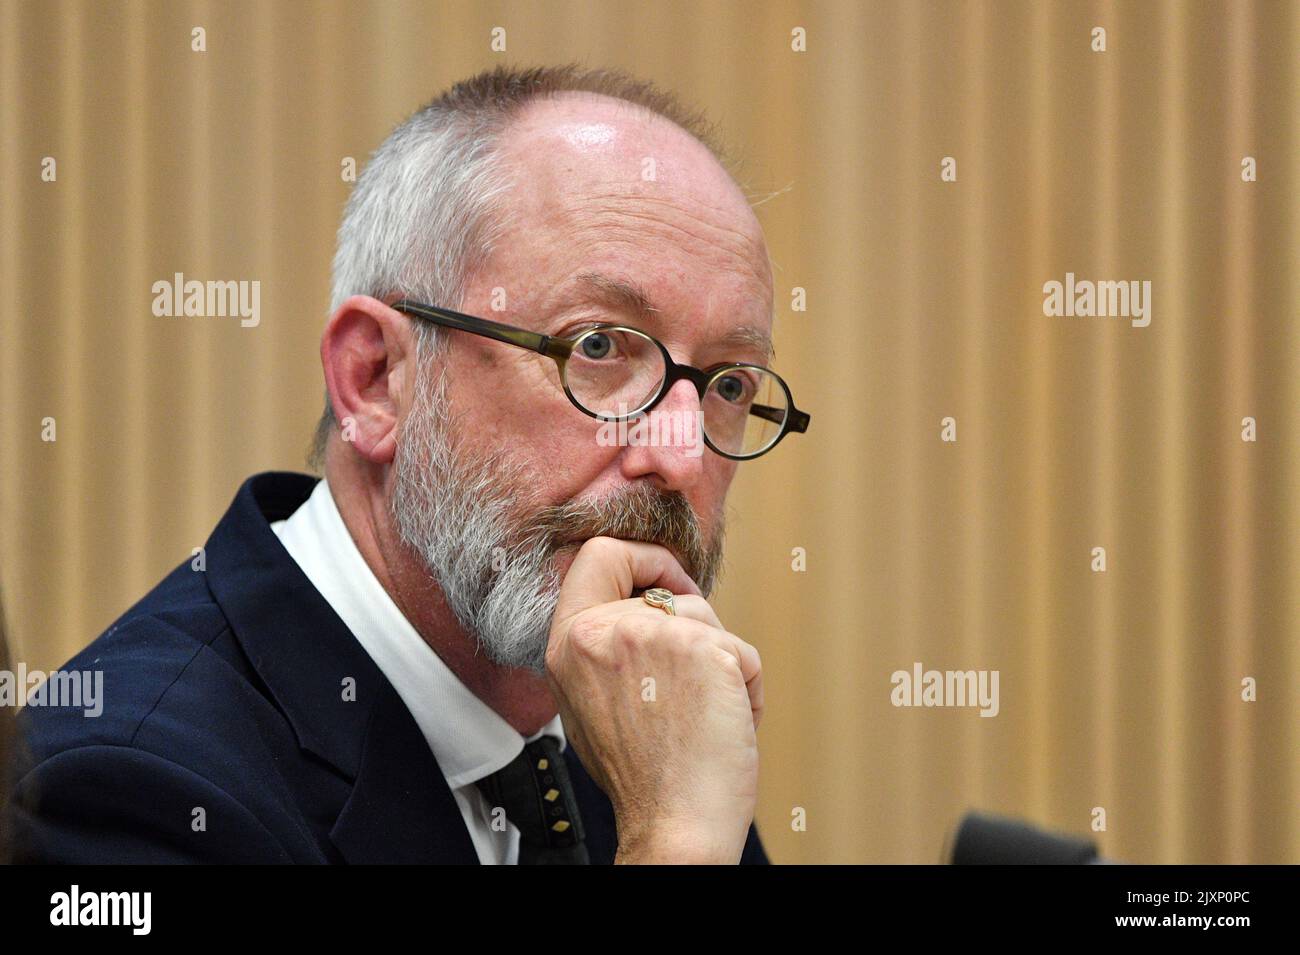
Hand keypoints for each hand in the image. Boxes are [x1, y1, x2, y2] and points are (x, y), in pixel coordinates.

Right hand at [544, 536, 762, 863]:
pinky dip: (746, 689)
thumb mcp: (590, 700)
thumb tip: (648, 602)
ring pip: (708, 620)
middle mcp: (604, 631)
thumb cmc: (641, 775)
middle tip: (698, 672)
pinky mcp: (706, 649)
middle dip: (693, 627)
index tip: (664, 586)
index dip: (640, 560)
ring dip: (720, 665)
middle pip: (666, 591)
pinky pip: (742, 652)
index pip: (598, 554)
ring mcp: (655, 635)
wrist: (673, 826)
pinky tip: (727, 726)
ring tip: (703, 717)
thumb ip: (605, 647)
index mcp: (569, 642)